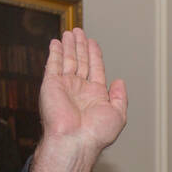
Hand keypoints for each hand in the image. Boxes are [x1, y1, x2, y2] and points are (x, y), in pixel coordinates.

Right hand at [30, 28, 127, 171]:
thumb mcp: (118, 114)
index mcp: (96, 95)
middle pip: (81, 61)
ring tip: (71, 32)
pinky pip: (53, 64)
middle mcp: (80, 89)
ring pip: (67, 60)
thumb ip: (120, 97)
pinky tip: (57, 42)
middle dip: (81, 46)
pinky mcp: (51, 84)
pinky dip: (55, 53)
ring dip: (69, 46)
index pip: (95, 69)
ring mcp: (65, 86)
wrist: (75, 140)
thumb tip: (120, 81)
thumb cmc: (96, 133)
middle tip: (80, 31)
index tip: (93, 43)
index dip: (94, 55)